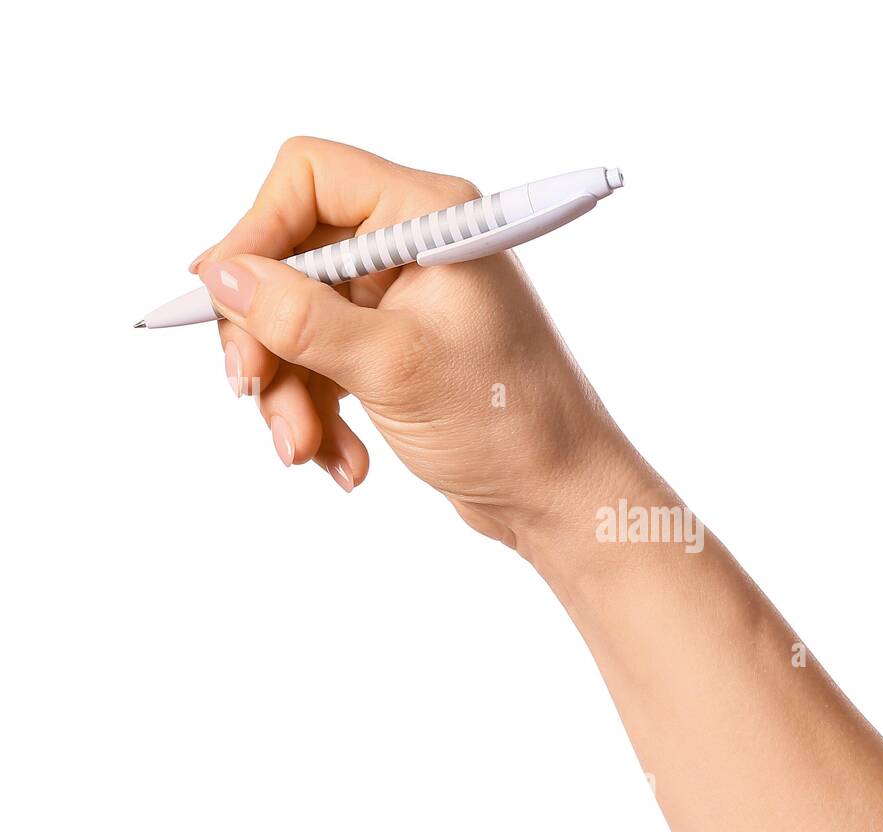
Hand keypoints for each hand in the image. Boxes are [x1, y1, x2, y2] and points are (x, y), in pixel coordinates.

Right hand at [194, 137, 635, 550]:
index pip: (308, 177)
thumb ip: (300, 317)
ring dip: (290, 391)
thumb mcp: (391, 368)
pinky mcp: (396, 350)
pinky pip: (323, 364)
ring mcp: (404, 301)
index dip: (254, 234)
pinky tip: (345, 462)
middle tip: (253, 393)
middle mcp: (416, 246)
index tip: (222, 300)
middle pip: (290, 259)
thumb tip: (219, 276)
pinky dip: (319, 413)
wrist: (559, 497)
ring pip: (297, 321)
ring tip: (306, 451)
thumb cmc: (507, 424)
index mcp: (431, 217)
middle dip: (268, 337)